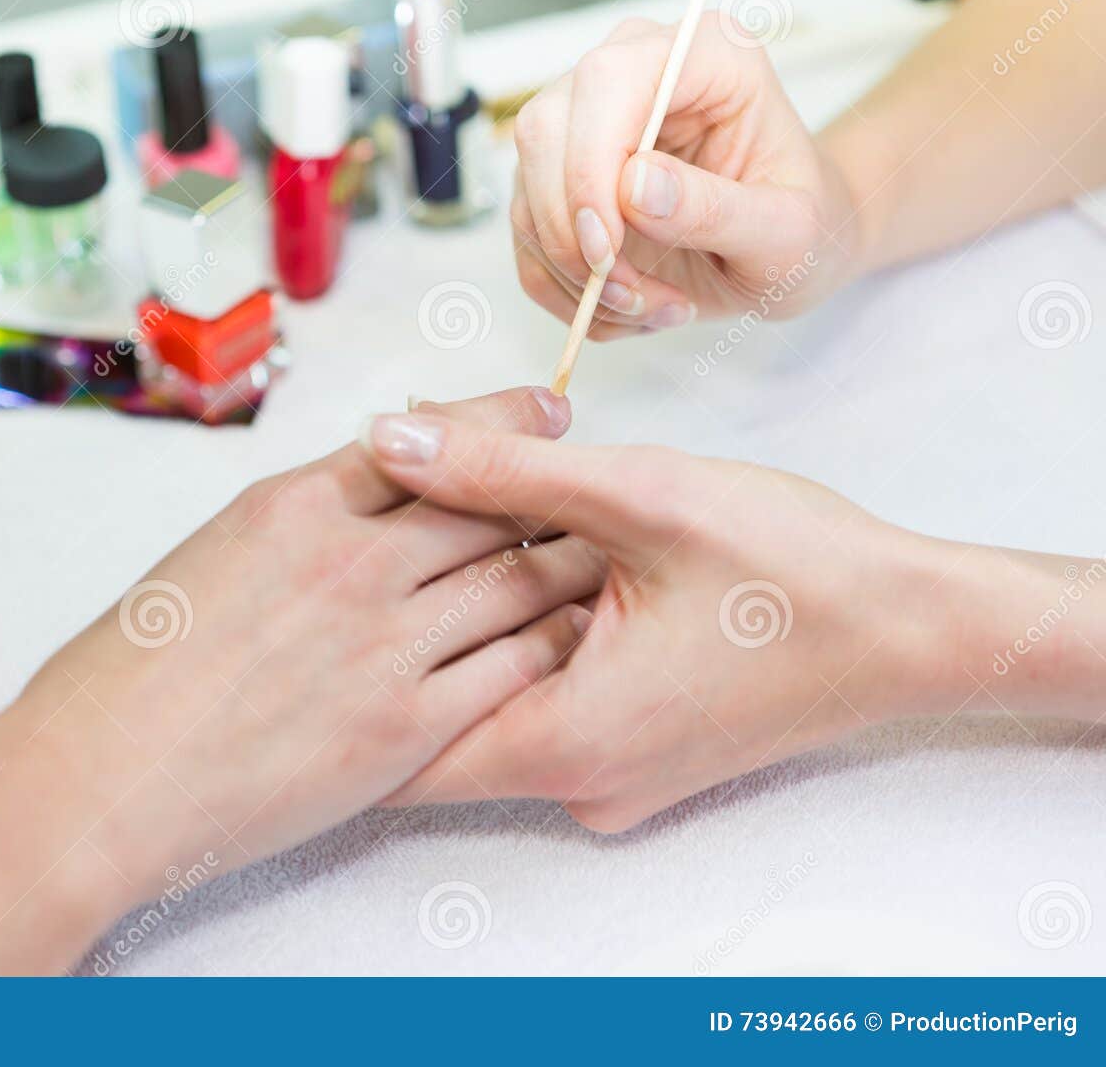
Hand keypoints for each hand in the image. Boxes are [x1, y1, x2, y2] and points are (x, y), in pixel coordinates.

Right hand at [33, 386, 606, 863]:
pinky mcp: (406, 724)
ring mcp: (384, 643)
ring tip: (603, 554)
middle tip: (594, 480)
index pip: (427, 441)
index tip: (543, 409)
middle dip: (552, 488)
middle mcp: (351, 561)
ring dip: (567, 562)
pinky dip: (552, 645)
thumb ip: (299, 522)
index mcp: (295, 506)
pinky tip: (572, 636)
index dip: (499, 422)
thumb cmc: (133, 670)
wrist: (104, 774)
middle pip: (488, 504)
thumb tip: (362, 499)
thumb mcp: (211, 555)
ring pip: (516, 581)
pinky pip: (511, 669)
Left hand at [359, 408, 982, 830]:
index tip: (303, 614)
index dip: (341, 675)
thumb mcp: (639, 495)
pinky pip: (543, 708)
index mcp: (565, 741)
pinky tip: (525, 570)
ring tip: (437, 547)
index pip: (396, 746)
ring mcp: (608, 779)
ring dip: (464, 632)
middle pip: (436, 722)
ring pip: (490, 708)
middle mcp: (577, 782)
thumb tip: (387, 436)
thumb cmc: (796, 568)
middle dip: (396, 640)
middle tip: (354, 560)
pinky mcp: (634, 757)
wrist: (916, 627)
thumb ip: (500, 469)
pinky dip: (519, 645)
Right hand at [510, 17, 859, 340]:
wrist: (787, 252)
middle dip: (573, 233)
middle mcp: (635, 75)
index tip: (608, 249)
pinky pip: (528, 239)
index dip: (589, 166)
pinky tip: (629, 304)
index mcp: (707, 57)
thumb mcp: (787, 234)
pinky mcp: (562, 180)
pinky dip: (567, 291)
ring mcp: (588, 125)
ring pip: (528, 193)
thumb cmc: (804, 231)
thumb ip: (717, 208)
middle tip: (630, 294)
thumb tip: (631, 185)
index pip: (609, 79)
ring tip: (651, 307)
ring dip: (575, 274)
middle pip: (545, 132)